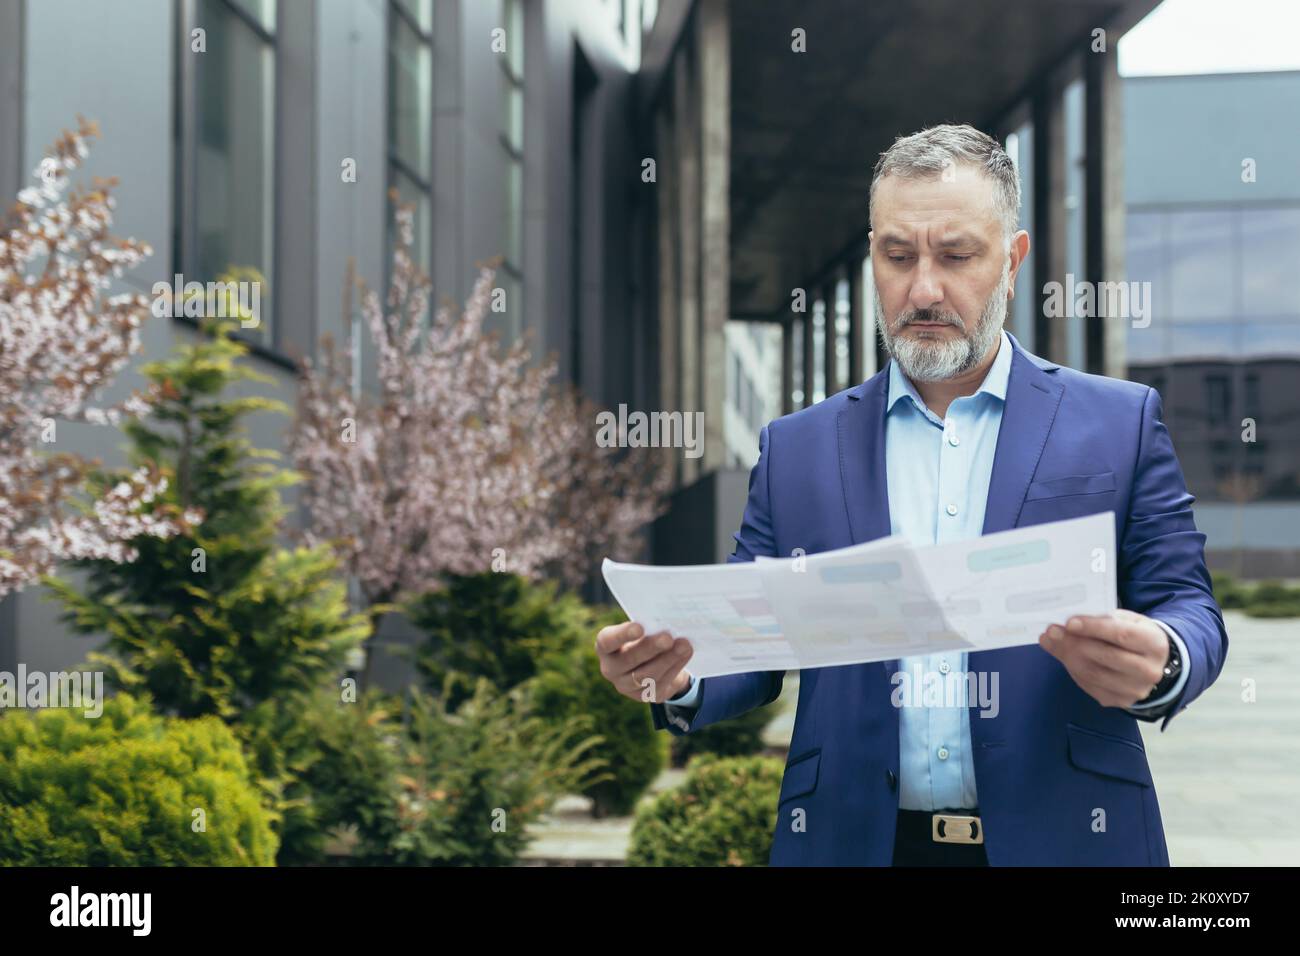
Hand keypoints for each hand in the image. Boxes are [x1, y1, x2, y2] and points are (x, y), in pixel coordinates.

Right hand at [595, 621, 694, 703]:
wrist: (652, 661)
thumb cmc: (644, 636)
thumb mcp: (642, 628)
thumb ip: (648, 625)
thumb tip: (667, 620)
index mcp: (605, 647)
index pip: (608, 641)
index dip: (623, 635)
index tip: (640, 627)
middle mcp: (610, 669)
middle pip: (629, 660)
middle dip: (651, 648)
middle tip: (668, 638)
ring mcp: (625, 686)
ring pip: (647, 675)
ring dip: (668, 659)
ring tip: (684, 645)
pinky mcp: (643, 696)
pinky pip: (660, 684)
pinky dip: (675, 667)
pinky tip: (685, 655)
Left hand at [1038, 609, 1167, 709]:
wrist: (1151, 663)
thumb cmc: (1135, 635)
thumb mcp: (1126, 620)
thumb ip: (1102, 620)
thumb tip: (1068, 624)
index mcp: (1154, 644)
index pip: (1121, 635)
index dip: (1093, 628)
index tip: (1070, 623)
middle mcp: (1149, 670)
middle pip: (1106, 656)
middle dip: (1074, 643)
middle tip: (1053, 631)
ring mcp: (1135, 689)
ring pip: (1094, 674)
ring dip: (1067, 657)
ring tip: (1052, 641)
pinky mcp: (1120, 701)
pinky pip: (1089, 685)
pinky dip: (1072, 670)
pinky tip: (1063, 656)